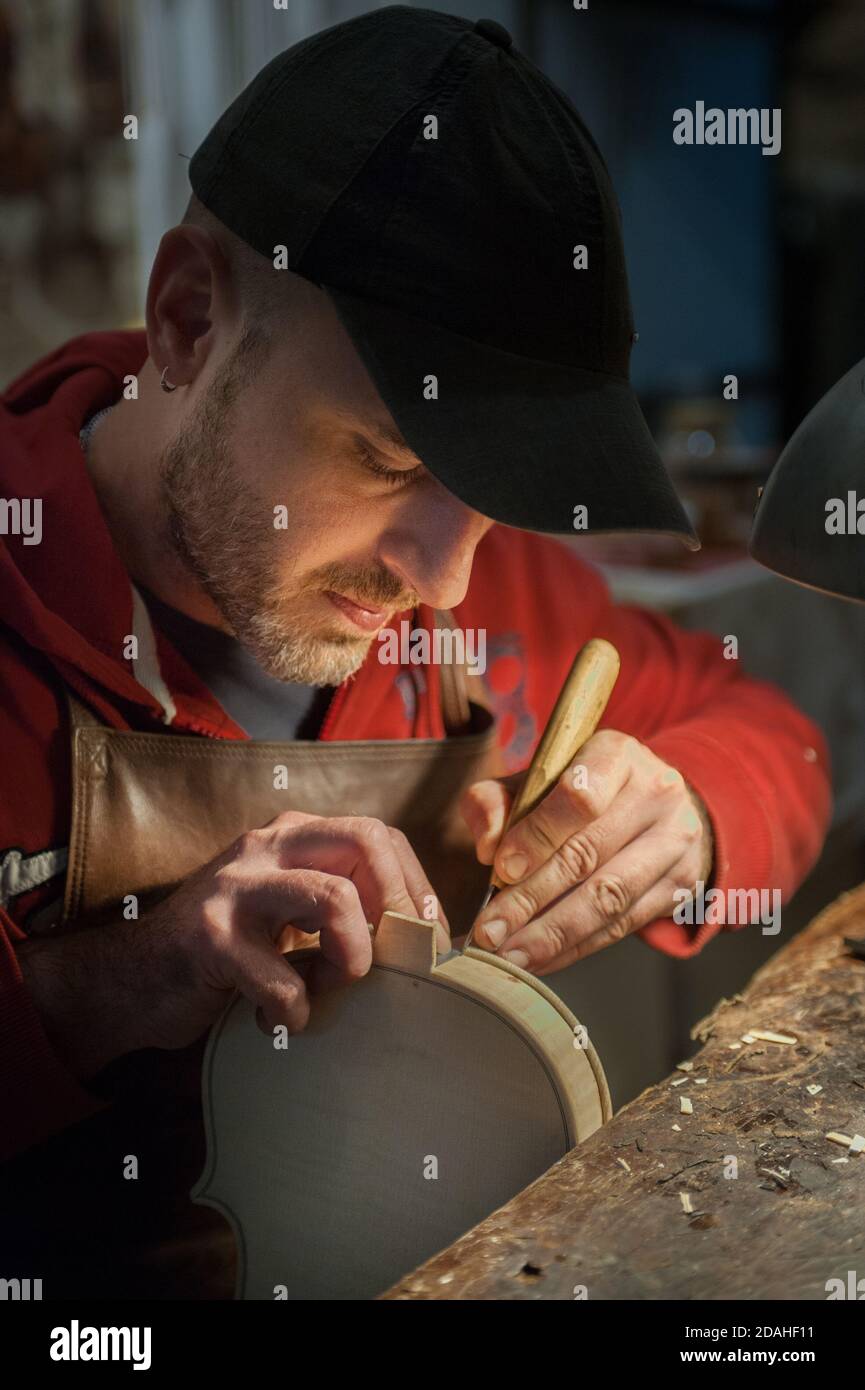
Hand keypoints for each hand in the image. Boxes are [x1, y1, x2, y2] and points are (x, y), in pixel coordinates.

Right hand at [19, 811, 446, 1075]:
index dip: (415, 886)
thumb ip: (339, 904)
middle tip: (394, 958)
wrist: (133, 979)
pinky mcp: (210, 938)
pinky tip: (279, 1023)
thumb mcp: (286, 912)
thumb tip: (423, 934)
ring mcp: (235, 888)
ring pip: (334, 897)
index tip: (425, 938)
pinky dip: (294, 1012)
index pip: (379, 836)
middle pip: (366, 842)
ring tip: (334, 987)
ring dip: (352, 957)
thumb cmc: (227, 952)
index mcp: (292, 835)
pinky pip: (283, 979)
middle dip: (398, 906)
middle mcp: (265, 846)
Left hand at [460, 730, 712, 972]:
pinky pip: (622, 925)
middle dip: (531, 898)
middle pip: (588, 853)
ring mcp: (675, 841)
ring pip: (608, 897)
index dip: (537, 835)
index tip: (500, 869)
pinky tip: (539, 959)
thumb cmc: (581, 791)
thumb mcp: (537, 779)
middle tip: (490, 929)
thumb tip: (488, 846)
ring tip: (509, 954)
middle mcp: (656, 793)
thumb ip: (498, 800)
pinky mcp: (681, 885)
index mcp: (616, 754)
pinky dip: (575, 947)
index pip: (579, 795)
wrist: (659, 807)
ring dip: (553, 933)